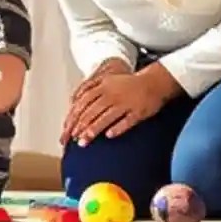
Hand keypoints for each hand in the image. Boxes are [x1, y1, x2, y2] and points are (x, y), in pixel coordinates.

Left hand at [61, 63, 179, 145]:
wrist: (153, 82)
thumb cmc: (128, 84)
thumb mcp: (106, 80)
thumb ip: (89, 88)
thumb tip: (72, 100)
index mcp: (103, 87)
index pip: (83, 103)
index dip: (74, 117)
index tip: (67, 129)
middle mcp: (113, 94)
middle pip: (92, 111)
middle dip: (80, 126)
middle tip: (73, 139)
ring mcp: (126, 103)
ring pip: (106, 117)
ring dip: (93, 130)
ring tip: (84, 141)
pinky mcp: (138, 112)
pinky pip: (127, 121)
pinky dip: (118, 128)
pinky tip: (109, 136)